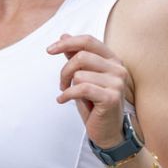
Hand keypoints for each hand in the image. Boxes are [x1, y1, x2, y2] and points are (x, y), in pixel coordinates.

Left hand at [47, 33, 134, 148]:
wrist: (108, 132)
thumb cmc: (95, 104)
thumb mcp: (84, 77)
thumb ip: (76, 57)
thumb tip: (63, 36)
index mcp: (113, 60)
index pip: (88, 41)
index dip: (67, 43)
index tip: (49, 50)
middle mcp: (118, 68)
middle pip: (81, 56)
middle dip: (64, 70)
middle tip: (62, 84)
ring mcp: (117, 83)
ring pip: (79, 74)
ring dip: (67, 85)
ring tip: (68, 94)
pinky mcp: (111, 97)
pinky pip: (81, 89)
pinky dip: (67, 95)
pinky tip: (63, 100)